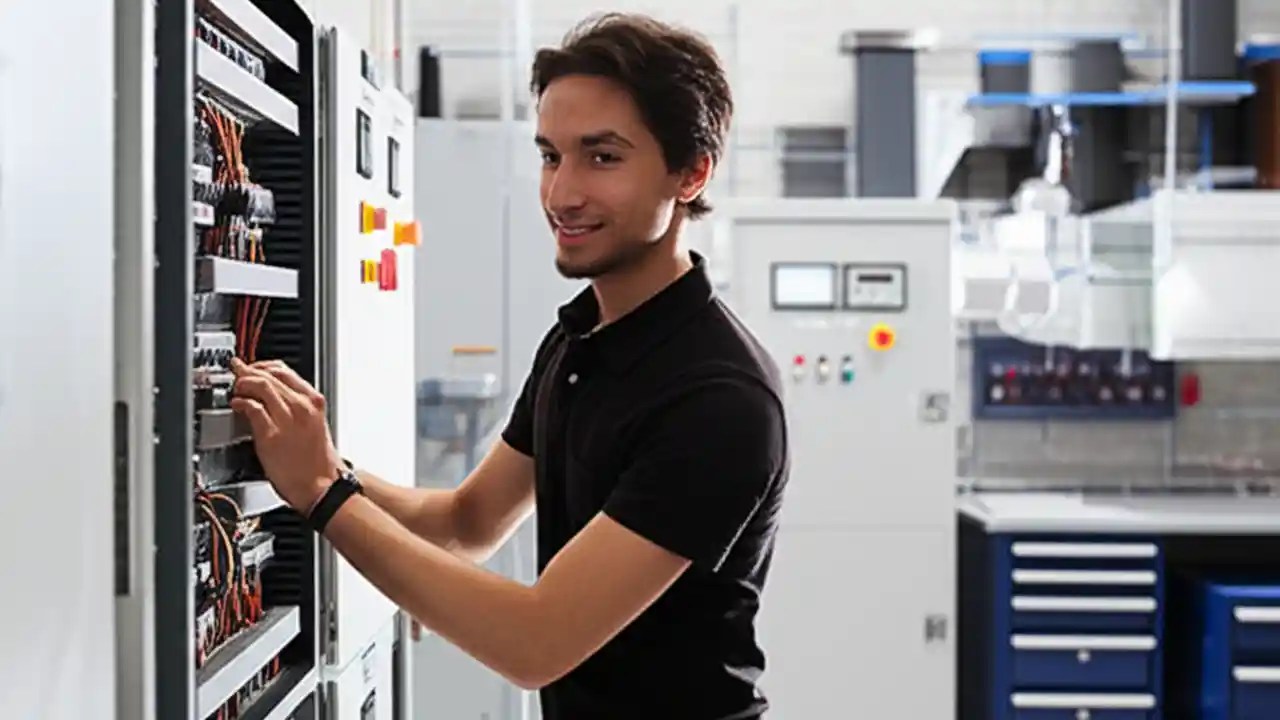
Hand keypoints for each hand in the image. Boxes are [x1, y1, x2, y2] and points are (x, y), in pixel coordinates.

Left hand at [230, 357, 343, 512]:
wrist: (321, 487)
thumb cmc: (318, 462)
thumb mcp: (314, 424)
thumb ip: (296, 407)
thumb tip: (273, 397)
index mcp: (314, 401)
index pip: (284, 370)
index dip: (262, 366)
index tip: (253, 368)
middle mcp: (302, 406)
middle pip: (269, 375)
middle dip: (248, 372)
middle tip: (237, 375)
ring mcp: (287, 419)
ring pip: (260, 386)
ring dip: (243, 384)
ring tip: (236, 390)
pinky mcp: (271, 435)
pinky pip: (252, 408)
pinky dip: (241, 402)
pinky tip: (237, 405)